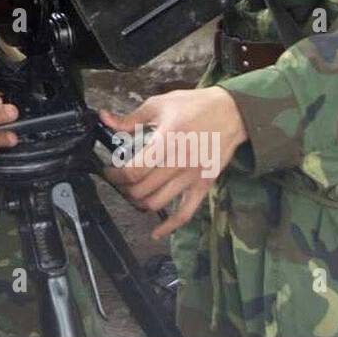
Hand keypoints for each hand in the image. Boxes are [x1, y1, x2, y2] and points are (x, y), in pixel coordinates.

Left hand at [99, 86, 245, 239]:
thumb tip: (105, 119)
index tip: (108, 171)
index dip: (114, 175)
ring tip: (132, 192)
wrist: (232, 113)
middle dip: (123, 188)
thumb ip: (130, 118)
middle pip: (141, 190)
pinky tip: (156, 232)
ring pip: (157, 203)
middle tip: (117, 180)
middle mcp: (179, 163)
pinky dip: (169, 227)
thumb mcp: (159, 105)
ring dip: (138, 202)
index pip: (134, 171)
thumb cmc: (195, 106)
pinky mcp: (203, 186)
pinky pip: (185, 214)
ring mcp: (192, 178)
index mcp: (166, 142)